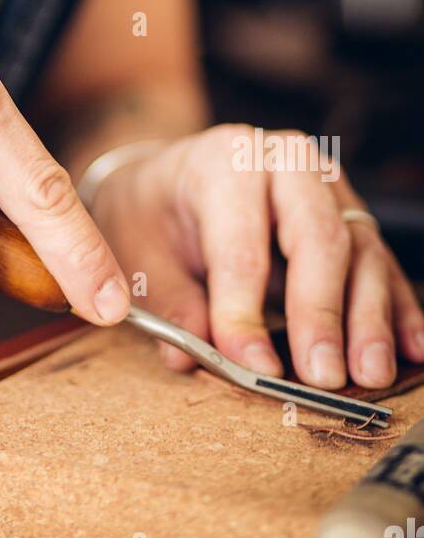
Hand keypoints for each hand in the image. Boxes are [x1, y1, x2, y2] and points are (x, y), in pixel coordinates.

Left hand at [89, 124, 423, 389]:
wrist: (169, 177)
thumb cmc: (154, 212)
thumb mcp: (141, 251)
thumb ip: (169, 304)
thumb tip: (191, 357)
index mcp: (225, 162)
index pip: (240, 243)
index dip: (244, 310)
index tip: (251, 365)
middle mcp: (285, 164)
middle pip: (317, 236)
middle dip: (321, 311)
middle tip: (322, 375)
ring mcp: (326, 186)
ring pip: (360, 250)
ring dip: (368, 317)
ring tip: (367, 373)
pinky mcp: (351, 214)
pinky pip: (380, 261)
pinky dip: (396, 307)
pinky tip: (410, 348)